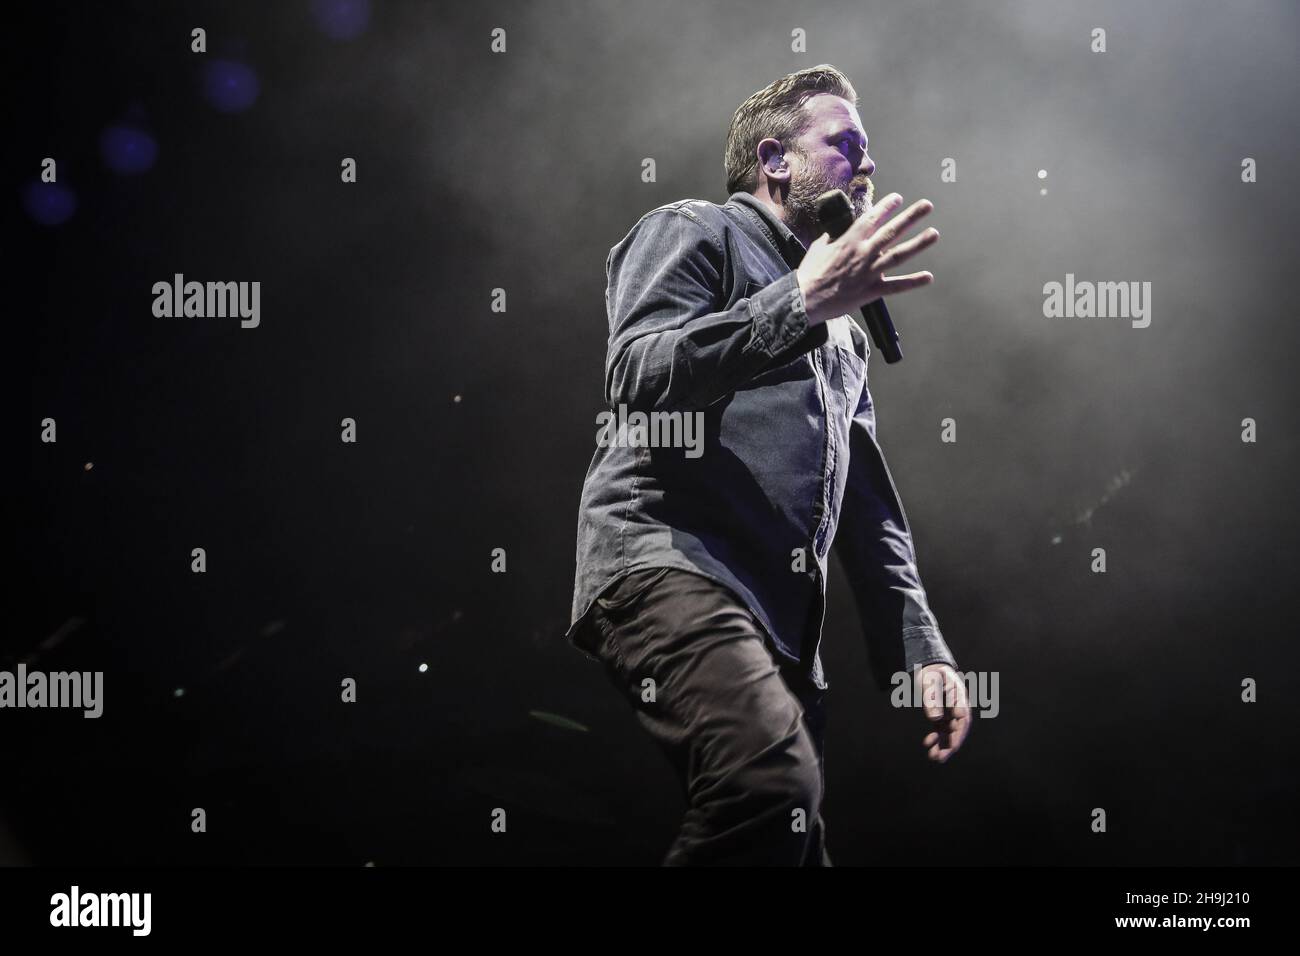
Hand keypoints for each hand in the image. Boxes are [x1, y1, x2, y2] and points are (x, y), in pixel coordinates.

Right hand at [795, 192, 939, 325]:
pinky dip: (912, 282)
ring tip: (934, 234)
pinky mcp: (871, 291)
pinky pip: (896, 286)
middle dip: (911, 217)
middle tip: (927, 206)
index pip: (872, 218)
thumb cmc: (810, 272)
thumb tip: (844, 225)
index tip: (898, 198)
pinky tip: (928, 277)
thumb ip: (836, 234)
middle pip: (891, 232)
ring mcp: (869, 272)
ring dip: (918, 244)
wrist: (806, 299)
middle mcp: (863, 253)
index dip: (887, 206)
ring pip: (898, 255)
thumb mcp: (819, 246)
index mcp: (849, 240)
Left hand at [917, 662, 969, 762]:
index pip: (963, 717)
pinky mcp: (943, 716)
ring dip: (943, 746)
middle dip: (951, 744)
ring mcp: (951, 713)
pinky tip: (927, 744)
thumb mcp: (929, 681)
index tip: (952, 744)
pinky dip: (936, 739)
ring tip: (933, 757)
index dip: (958, 731)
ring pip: (950, 732)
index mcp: (959, 696)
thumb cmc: (930, 673)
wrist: (928, 669)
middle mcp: (958, 707)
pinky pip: (942, 730)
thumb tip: (936, 719)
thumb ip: (932, 698)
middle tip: (941, 757)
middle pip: (958, 729)